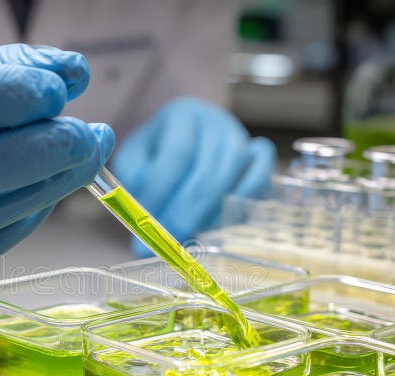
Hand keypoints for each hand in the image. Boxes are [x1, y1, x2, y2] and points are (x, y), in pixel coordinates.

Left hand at [111, 97, 273, 255]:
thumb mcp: (135, 164)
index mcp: (180, 115)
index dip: (163, 191)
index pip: (177, 151)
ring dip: (212, 212)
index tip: (148, 223)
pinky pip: (260, 179)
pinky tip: (220, 224)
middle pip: (208, 167)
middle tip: (170, 241)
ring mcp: (241, 138)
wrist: (185, 141)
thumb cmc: (156, 155)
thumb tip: (141, 241)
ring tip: (191, 236)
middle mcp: (215, 121)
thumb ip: (134, 192)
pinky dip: (241, 205)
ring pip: (233, 175)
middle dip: (187, 211)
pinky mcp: (258, 158)